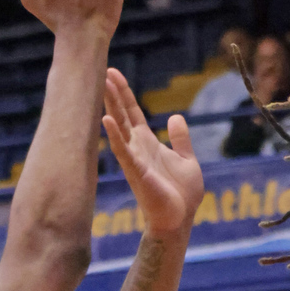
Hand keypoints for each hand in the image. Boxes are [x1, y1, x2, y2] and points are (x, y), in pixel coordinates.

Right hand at [102, 67, 203, 239]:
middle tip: (104, 71)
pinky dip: (114, 136)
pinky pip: (123, 151)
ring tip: (102, 86)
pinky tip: (106, 120)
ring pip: (119, 128)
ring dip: (111, 106)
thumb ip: (180, 138)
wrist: (180, 220)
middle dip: (114, 93)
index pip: (133, 112)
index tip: (114, 74)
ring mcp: (134, 160)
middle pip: (123, 114)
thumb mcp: (187, 159)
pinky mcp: (137, 173)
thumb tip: (175, 117)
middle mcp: (137, 148)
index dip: (124, 93)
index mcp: (148, 144)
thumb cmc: (182, 194)